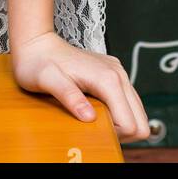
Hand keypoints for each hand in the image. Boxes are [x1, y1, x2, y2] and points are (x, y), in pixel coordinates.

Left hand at [11, 30, 149, 141]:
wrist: (37, 43)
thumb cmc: (38, 63)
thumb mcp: (47, 80)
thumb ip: (69, 97)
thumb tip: (89, 117)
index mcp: (108, 79)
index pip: (131, 124)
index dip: (114, 135)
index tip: (92, 128)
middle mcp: (118, 74)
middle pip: (141, 121)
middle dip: (122, 132)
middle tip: (95, 127)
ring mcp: (118, 73)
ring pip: (136, 113)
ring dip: (120, 123)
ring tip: (93, 117)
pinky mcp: (113, 75)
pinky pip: (127, 103)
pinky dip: (117, 113)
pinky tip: (95, 108)